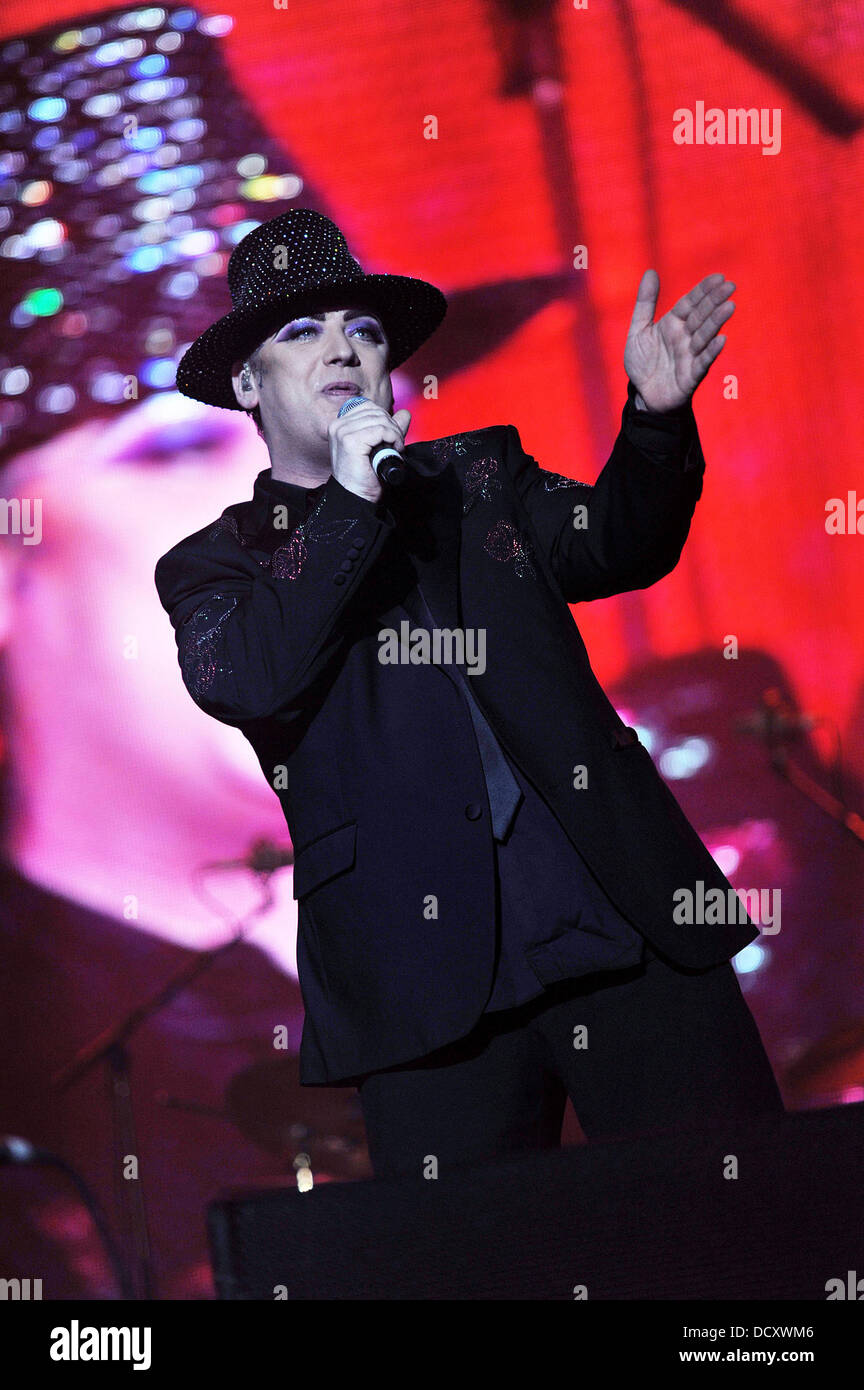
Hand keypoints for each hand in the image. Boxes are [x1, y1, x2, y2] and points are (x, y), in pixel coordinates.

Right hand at [328, 402, 410, 503]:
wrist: (356, 497)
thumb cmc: (364, 477)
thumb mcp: (378, 446)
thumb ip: (390, 428)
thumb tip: (404, 413)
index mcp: (340, 425)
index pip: (368, 407)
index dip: (385, 419)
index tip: (392, 437)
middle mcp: (338, 426)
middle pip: (375, 412)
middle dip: (392, 427)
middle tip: (397, 445)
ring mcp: (342, 432)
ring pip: (380, 420)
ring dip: (394, 433)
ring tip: (396, 448)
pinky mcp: (350, 441)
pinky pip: (380, 430)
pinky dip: (393, 438)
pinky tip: (394, 449)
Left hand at [624, 270, 734, 411]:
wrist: (643, 396)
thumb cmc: (644, 363)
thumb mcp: (638, 330)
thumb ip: (645, 303)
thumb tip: (651, 271)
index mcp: (673, 324)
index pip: (690, 303)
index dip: (703, 291)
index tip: (718, 277)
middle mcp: (684, 337)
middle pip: (701, 316)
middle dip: (714, 301)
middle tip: (730, 286)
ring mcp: (689, 355)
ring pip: (704, 336)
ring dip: (716, 322)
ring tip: (729, 306)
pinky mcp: (691, 376)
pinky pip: (702, 362)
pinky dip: (711, 351)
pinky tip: (721, 339)